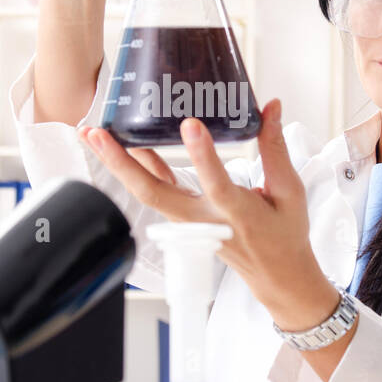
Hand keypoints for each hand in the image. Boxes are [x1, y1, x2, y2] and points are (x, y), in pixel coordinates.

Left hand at [78, 99, 339, 330]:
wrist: (275, 275)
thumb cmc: (285, 235)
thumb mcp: (290, 192)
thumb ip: (275, 148)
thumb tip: (270, 106)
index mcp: (238, 214)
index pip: (216, 185)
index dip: (202, 155)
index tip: (190, 124)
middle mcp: (204, 221)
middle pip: (154, 193)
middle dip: (122, 162)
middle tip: (98, 133)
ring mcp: (188, 223)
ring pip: (145, 193)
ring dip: (116, 164)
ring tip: (92, 134)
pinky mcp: (182, 219)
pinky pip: (154, 191)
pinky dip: (136, 167)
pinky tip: (122, 145)